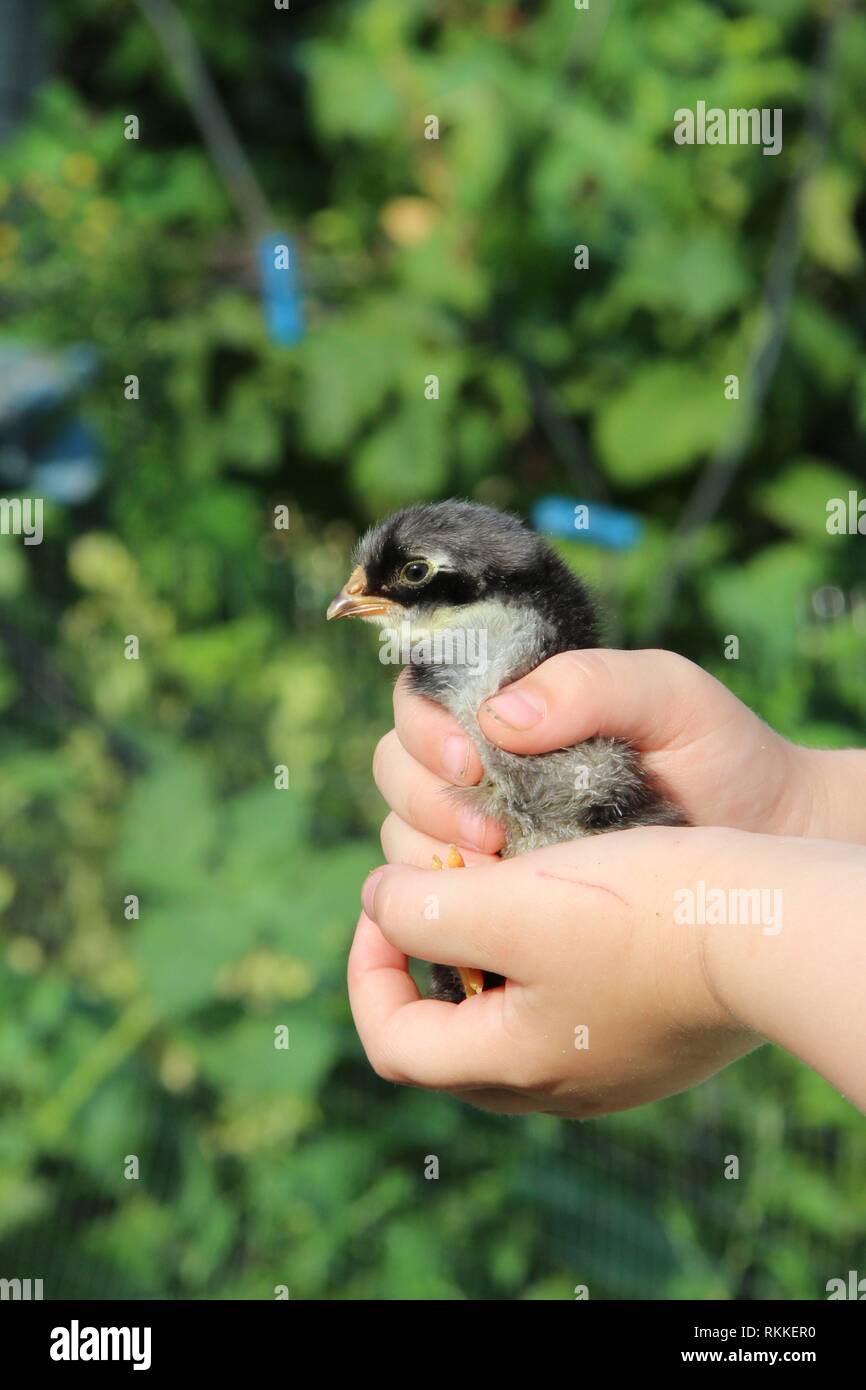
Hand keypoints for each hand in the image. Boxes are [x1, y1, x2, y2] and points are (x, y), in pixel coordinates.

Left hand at [349, 827, 865, 1115]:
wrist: (769, 928)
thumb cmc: (640, 914)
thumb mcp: (512, 904)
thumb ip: (424, 911)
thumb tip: (380, 903)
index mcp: (511, 1066)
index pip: (392, 1042)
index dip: (367, 967)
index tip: (388, 899)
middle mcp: (554, 1086)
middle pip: (446, 1036)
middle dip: (424, 960)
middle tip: (439, 892)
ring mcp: (605, 1070)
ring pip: (504, 1020)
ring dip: (482, 956)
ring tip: (497, 889)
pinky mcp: (645, 1040)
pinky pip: (562, 1010)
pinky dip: (536, 961)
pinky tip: (560, 905)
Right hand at [372, 649, 831, 866]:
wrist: (768, 835)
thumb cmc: (718, 751)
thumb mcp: (665, 696)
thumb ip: (588, 684)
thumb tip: (498, 717)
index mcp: (509, 707)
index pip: (422, 702)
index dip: (426, 730)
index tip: (472, 762)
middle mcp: (486, 767)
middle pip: (398, 771)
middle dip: (425, 799)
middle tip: (488, 830)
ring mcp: (491, 832)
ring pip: (406, 837)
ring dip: (432, 854)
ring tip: (499, 868)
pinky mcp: (505, 895)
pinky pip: (442, 900)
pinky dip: (451, 904)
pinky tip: (496, 910)